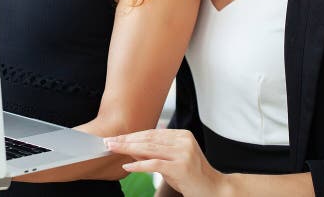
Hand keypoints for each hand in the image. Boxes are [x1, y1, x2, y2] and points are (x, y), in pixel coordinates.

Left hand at [104, 129, 225, 196]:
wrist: (214, 190)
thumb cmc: (192, 177)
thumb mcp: (173, 162)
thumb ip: (155, 153)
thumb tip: (131, 148)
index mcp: (182, 135)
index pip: (152, 133)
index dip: (132, 135)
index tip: (116, 137)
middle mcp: (183, 140)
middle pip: (148, 138)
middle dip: (126, 140)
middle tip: (108, 141)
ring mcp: (183, 152)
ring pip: (149, 148)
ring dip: (128, 148)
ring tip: (113, 149)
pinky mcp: (181, 166)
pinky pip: (155, 164)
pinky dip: (139, 165)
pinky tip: (127, 165)